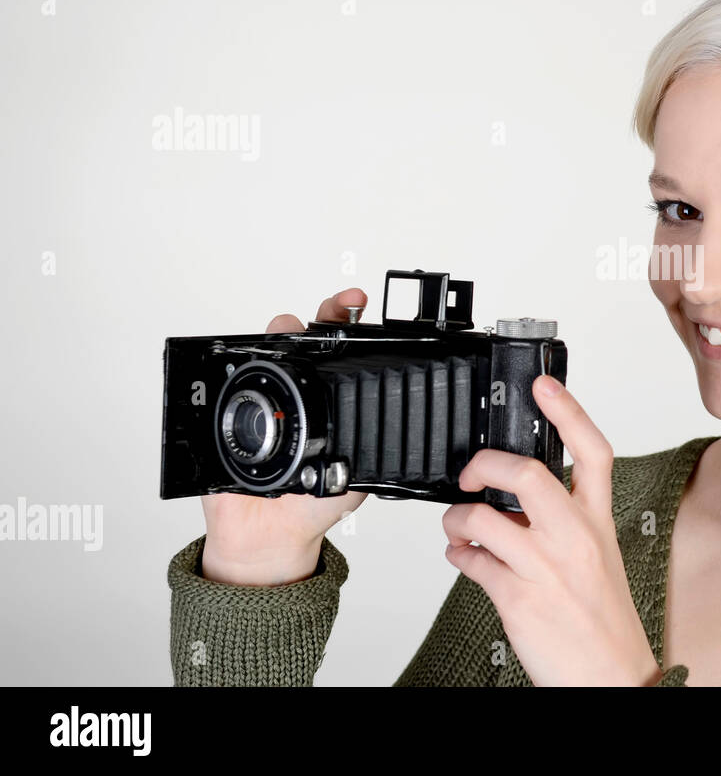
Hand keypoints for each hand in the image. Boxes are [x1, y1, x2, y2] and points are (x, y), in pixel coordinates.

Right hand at [199, 288, 369, 585]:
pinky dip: (230, 371)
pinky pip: (223, 387)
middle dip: (317, 315)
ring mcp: (260, 399)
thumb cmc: (313, 508)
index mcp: (329, 402)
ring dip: (274, 334)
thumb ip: (362, 457)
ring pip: (264, 351)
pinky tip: (244, 362)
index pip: (340, 350)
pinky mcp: (225, 415)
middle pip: (303, 339)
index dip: (347, 322)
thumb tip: (376, 438)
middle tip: (332, 309)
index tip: (357, 303)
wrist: (268, 538)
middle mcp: (296, 393)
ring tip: (288, 327)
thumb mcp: (351, 480)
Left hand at [442, 375, 663, 685]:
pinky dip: (456, 555)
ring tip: (459, 527)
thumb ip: (564, 522)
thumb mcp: (597, 557)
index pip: (591, 451)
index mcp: (597, 521)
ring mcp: (544, 567)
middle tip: (471, 471)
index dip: (566, 410)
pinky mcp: (517, 598)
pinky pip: (469, 561)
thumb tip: (515, 500)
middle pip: (526, 471)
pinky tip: (463, 558)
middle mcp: (573, 537)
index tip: (543, 384)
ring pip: (482, 517)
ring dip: (457, 518)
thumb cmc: (603, 621)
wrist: (611, 678)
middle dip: (484, 462)